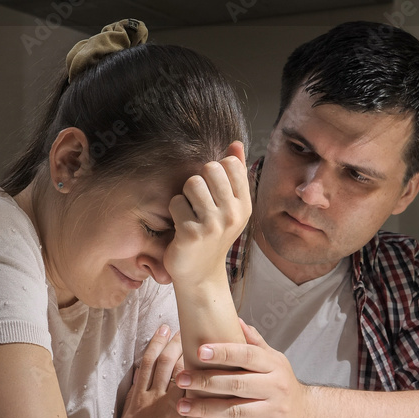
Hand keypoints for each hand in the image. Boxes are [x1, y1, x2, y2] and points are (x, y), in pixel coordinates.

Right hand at [118, 325, 189, 417]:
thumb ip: (132, 411)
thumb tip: (135, 397)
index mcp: (134, 402)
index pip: (143, 368)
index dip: (152, 349)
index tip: (160, 334)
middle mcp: (146, 398)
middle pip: (156, 363)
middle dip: (166, 343)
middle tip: (175, 327)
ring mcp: (162, 402)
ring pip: (170, 368)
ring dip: (180, 350)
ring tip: (190, 335)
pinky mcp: (178, 409)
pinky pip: (186, 383)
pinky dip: (194, 369)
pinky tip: (203, 358)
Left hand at [164, 141, 250, 285]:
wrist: (200, 274)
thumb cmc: (213, 235)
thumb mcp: (230, 206)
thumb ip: (234, 174)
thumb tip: (236, 143)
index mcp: (244, 205)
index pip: (230, 164)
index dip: (215, 171)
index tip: (213, 191)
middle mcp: (233, 214)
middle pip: (210, 168)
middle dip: (198, 181)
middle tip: (198, 203)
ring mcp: (213, 225)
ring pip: (192, 183)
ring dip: (185, 196)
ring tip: (190, 214)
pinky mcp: (192, 234)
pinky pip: (176, 202)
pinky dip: (174, 212)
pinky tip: (181, 227)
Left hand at [175, 318, 309, 417]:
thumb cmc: (282, 385)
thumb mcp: (274, 361)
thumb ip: (254, 343)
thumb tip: (234, 319)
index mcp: (274, 365)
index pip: (247, 355)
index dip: (223, 353)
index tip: (199, 351)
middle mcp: (276, 387)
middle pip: (236, 383)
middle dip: (205, 381)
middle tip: (181, 378)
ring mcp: (274, 413)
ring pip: (234, 411)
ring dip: (204, 408)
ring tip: (181, 406)